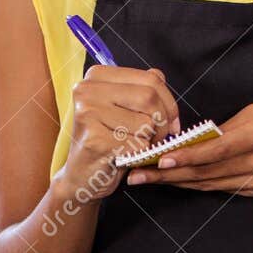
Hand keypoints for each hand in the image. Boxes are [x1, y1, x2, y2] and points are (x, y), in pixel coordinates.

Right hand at [60, 66, 179, 198]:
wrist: (81, 176)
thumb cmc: (108, 141)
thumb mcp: (124, 107)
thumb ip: (140, 88)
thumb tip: (160, 78)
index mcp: (96, 76)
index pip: (151, 78)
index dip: (169, 102)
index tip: (170, 120)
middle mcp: (87, 90)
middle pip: (150, 97)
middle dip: (163, 122)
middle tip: (157, 137)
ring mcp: (88, 113)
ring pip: (146, 122)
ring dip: (150, 140)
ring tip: (134, 146)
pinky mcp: (94, 139)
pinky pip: (138, 144)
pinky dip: (139, 155)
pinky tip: (124, 157)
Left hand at [126, 103, 252, 195]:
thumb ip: (233, 125)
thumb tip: (202, 137)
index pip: (217, 150)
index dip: (187, 157)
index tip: (161, 159)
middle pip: (206, 172)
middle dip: (168, 174)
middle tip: (137, 174)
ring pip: (210, 184)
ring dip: (177, 182)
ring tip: (148, 179)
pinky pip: (223, 188)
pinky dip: (199, 185)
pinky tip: (178, 182)